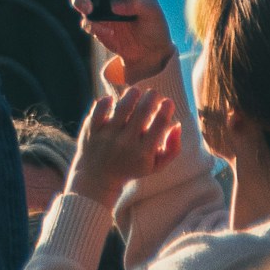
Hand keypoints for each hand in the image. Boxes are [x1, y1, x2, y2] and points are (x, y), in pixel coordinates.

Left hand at [65, 80, 181, 210]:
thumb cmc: (132, 167)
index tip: (168, 101)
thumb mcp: (155, 166)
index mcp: (143, 153)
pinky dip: (106, 101)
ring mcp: (108, 136)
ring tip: (136, 91)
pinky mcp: (92, 130)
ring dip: (132, 94)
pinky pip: (99, 109)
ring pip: (122, 107)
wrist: (98, 178)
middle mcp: (126, 144)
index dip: (166, 109)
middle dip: (151, 97)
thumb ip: (172, 149)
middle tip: (154, 93)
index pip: (159, 124)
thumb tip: (177, 125)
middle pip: (142, 112)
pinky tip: (112, 99)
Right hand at [72, 0, 173, 86]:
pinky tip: (109, 31)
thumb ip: (138, 3)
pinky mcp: (97, 28)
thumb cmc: (154, 25)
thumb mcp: (153, 11)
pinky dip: (94, 26)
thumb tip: (115, 5)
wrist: (151, 52)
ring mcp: (99, 10)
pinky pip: (87, 23)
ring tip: (89, 8)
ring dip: (80, 1)